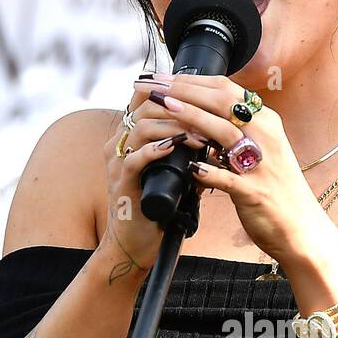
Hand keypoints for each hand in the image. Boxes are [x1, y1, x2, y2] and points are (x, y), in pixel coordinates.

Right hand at [101, 89, 208, 270]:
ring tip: (201, 134)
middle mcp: (122, 144)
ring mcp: (119, 163)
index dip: (178, 92)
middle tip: (211, 116)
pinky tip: (177, 148)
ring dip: (176, 126)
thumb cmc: (158, 210)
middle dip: (182, 106)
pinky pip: (136, 158)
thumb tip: (217, 134)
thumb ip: (186, 152)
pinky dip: (158, 150)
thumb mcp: (174, 173)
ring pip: (142, 126)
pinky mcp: (122, 183)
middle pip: (146, 104)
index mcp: (132, 138)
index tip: (208, 100)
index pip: (148, 98)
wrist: (137, 245)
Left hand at [131, 74, 323, 265]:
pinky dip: (208, 170)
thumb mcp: (260, 149)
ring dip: (191, 117)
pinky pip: (228, 178)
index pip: (225, 89)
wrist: (299, 227)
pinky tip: (188, 165)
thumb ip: (235, 129)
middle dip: (183, 90)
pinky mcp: (254, 192)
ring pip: (225, 132)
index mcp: (265, 122)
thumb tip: (202, 110)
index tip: (161, 78)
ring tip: (162, 107)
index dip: (190, 80)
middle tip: (152, 86)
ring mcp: (261, 164)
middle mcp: (265, 136)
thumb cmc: (273, 188)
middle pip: (222, 102)